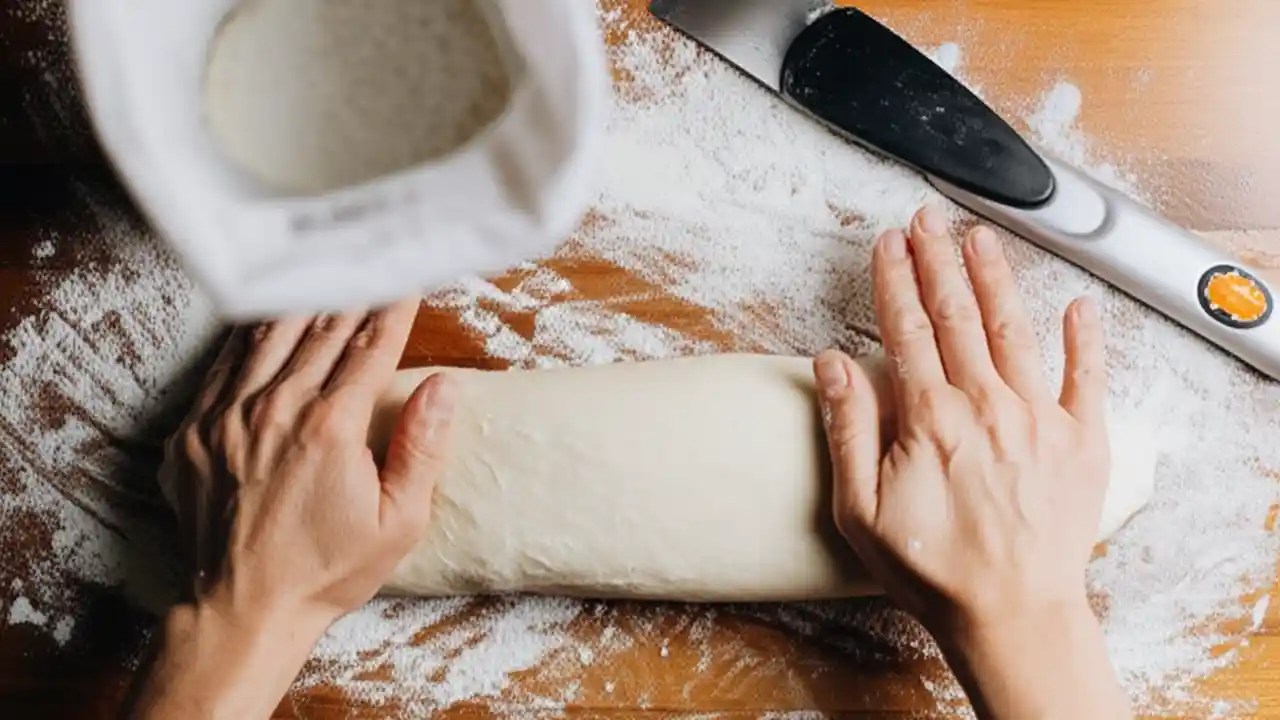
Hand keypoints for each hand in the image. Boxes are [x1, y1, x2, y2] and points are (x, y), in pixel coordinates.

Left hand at [129, 300, 454, 719]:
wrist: (244, 607)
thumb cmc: (327, 568)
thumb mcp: (399, 520)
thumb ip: (422, 446)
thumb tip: (445, 386)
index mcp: (332, 426)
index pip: (371, 347)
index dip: (393, 308)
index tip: (407, 278)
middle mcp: (276, 409)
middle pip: (322, 331)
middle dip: (352, 292)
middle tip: (369, 261)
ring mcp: (227, 416)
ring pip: (269, 336)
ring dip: (301, 301)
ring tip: (322, 270)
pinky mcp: (195, 430)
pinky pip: (225, 364)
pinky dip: (250, 335)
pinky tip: (266, 319)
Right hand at [815, 205, 1128, 718]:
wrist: (1012, 612)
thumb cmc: (934, 568)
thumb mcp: (861, 507)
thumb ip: (848, 428)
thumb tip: (833, 364)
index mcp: (931, 418)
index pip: (906, 328)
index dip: (894, 279)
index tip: (887, 245)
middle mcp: (987, 405)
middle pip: (957, 314)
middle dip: (938, 260)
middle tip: (927, 220)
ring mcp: (1039, 418)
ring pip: (1014, 329)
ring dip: (994, 278)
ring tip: (979, 238)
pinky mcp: (1080, 440)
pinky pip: (1086, 377)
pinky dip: (1084, 338)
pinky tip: (1079, 305)